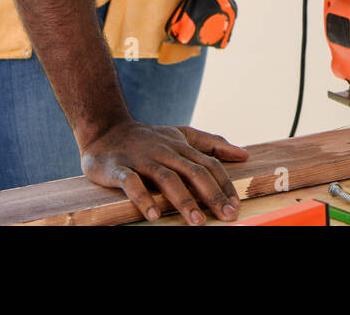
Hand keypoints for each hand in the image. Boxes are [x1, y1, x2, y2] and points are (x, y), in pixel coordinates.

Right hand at [80, 118, 248, 224]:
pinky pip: (131, 183)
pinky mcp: (119, 168)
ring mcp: (142, 159)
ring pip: (167, 179)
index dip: (224, 185)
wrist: (106, 129)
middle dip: (213, 195)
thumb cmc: (148, 138)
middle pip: (194, 172)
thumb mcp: (181, 135)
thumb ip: (211, 144)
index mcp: (181, 147)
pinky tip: (153, 215)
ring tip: (197, 221)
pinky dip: (143, 199)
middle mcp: (165, 152)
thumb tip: (243, 154)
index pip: (209, 164)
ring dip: (184, 200)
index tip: (236, 205)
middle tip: (227, 216)